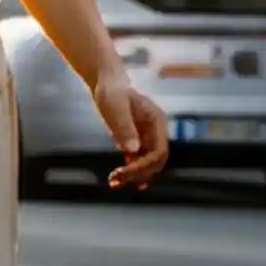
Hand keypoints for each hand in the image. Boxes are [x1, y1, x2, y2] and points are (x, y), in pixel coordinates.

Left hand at [92, 75, 169, 189]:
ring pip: (147, 162)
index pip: (159, 152)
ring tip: (115, 182)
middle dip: (139, 173)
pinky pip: (137, 159)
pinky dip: (130, 169)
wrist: (107, 83)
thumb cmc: (112, 91)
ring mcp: (146, 136)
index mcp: (156, 122)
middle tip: (116, 180)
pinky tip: (120, 179)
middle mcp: (155, 131)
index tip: (125, 171)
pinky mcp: (136, 139)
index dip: (145, 165)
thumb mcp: (115, 108)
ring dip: (133, 174)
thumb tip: (132, 150)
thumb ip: (124, 128)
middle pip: (155, 161)